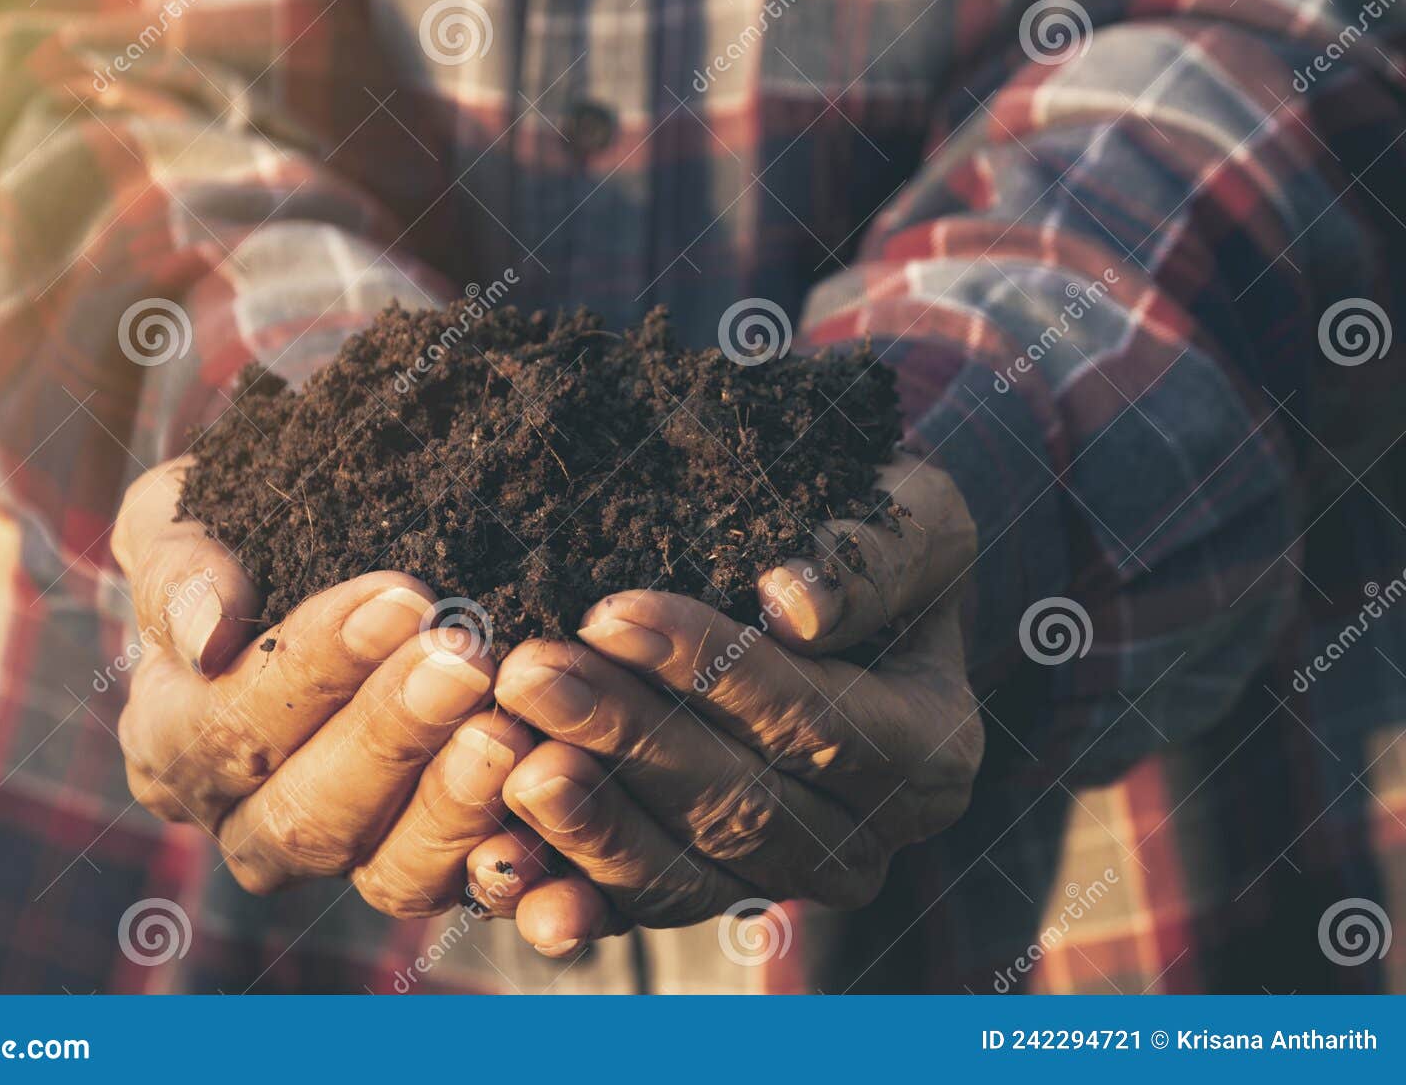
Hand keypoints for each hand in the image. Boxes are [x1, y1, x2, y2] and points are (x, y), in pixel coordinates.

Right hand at [110, 456, 533, 917]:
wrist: (322, 544)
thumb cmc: (241, 532)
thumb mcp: (183, 518)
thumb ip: (177, 567)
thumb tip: (206, 637)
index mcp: (172, 744)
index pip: (230, 726)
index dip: (313, 668)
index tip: (400, 597)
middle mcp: (243, 822)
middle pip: (307, 812)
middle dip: (390, 732)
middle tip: (465, 658)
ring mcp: (337, 860)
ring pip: (382, 870)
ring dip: (450, 802)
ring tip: (507, 727)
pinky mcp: (419, 874)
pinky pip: (456, 889)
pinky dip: (499, 856)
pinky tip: (542, 804)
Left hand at [472, 453, 981, 955]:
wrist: (845, 596)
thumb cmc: (876, 539)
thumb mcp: (910, 520)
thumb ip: (870, 560)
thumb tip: (794, 605)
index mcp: (927, 754)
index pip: (819, 725)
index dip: (714, 674)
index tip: (613, 614)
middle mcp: (861, 839)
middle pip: (740, 806)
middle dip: (627, 740)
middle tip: (531, 674)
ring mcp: (779, 880)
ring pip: (682, 874)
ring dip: (589, 823)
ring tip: (509, 758)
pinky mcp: (704, 893)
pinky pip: (633, 911)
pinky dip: (568, 896)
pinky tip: (505, 870)